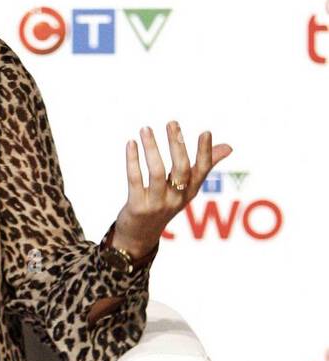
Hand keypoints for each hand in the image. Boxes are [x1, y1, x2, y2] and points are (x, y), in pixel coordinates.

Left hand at [114, 122, 232, 256]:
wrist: (139, 237)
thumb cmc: (164, 205)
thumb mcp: (185, 189)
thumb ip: (205, 166)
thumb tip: (229, 147)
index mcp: (190, 192)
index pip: (202, 170)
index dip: (205, 152)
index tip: (206, 132)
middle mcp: (176, 199)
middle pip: (181, 169)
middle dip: (177, 145)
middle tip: (172, 123)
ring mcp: (156, 204)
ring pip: (157, 172)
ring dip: (151, 148)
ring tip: (145, 129)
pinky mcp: (137, 207)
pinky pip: (135, 180)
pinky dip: (133, 160)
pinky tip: (131, 144)